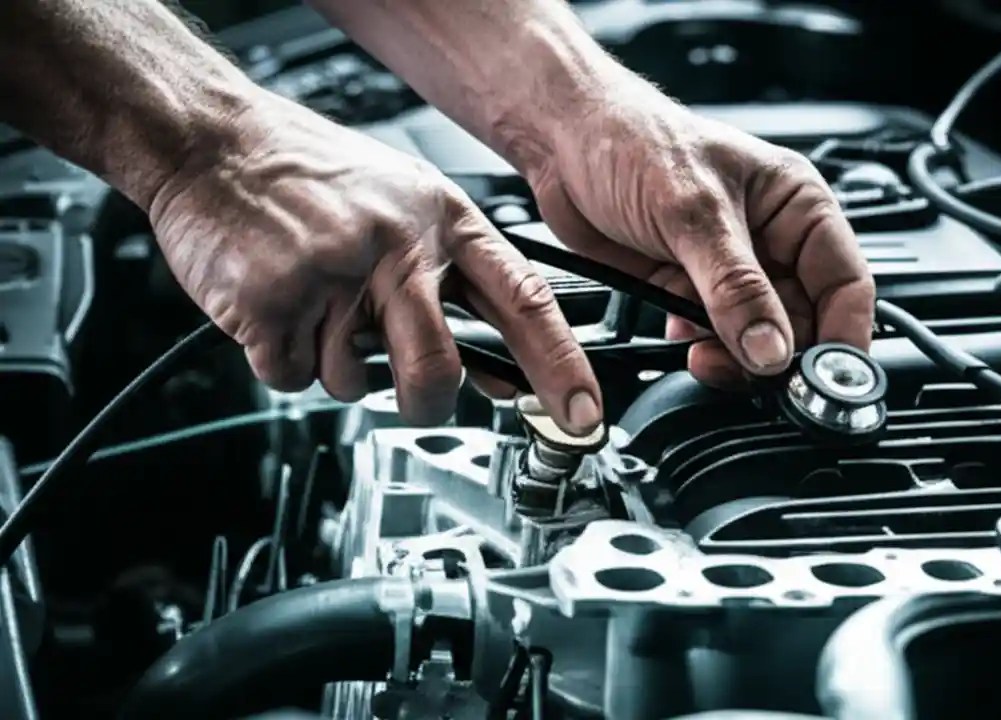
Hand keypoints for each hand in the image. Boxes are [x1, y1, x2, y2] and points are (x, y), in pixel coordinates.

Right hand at [146, 92, 601, 431]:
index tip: (583, 415)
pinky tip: (276, 304)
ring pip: (352, 381)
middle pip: (437, 370)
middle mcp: (397, 246)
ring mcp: (334, 274)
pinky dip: (280, 356)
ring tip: (314, 303)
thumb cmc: (310, 174)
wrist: (210, 140)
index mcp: (443, 221)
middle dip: (426, 403)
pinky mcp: (274, 301)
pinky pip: (290, 376)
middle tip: (414, 397)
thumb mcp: (407, 203)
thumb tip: (504, 373)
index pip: (524, 301)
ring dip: (332, 363)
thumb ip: (456, 281)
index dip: (561, 366)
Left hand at [528, 87, 874, 386]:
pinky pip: (712, 338)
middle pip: (803, 322)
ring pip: (757, 338)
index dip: (842, 338)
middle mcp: (770, 239)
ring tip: (706, 356)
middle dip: (779, 355)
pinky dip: (700, 349)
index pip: (846, 284)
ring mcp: (730, 268)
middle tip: (751, 375)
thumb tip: (771, 348)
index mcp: (796, 204)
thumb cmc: (632, 140)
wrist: (563, 142)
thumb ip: (735, 287)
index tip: (823, 381)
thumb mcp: (693, 214)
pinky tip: (678, 336)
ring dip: (734, 357)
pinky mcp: (690, 288)